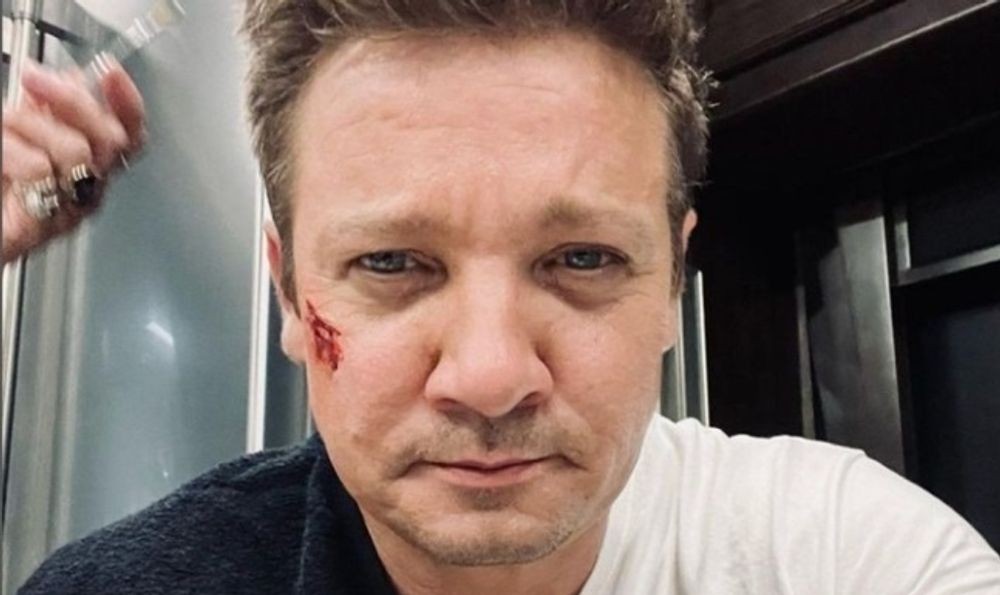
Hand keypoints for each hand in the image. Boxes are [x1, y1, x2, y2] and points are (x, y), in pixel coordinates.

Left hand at [1, 59, 145, 263]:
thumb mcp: (21, 130)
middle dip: (73, 100)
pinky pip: (41, 171)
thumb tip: (73, 79)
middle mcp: (86, 189)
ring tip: (3, 131)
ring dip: (29, 126)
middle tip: (35, 80)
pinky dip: (11, 152)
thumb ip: (50, 108)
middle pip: (112, 138)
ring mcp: (69, 210)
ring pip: (76, 151)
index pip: (129, 135)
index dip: (128, 104)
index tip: (111, 73)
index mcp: (87, 166)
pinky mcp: (44, 225)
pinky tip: (1, 162)